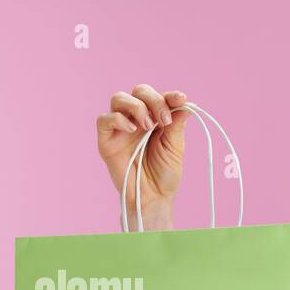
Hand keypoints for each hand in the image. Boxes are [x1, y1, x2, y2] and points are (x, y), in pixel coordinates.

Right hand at [96, 84, 192, 228]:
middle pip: (138, 92)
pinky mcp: (106, 139)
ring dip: (136, 107)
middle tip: (164, 120)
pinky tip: (132, 130)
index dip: (169, 95)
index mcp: (155, 119)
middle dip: (153, 100)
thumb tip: (185, 103)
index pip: (159, 97)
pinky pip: (104, 119)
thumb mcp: (175, 148)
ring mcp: (120, 128)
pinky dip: (118, 119)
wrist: (153, 198)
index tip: (180, 98)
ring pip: (119, 98)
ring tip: (148, 126)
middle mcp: (136, 119)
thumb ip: (176, 125)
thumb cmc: (164, 174)